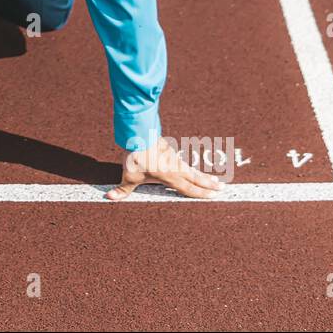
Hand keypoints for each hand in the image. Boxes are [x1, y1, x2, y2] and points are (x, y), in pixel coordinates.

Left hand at [106, 136, 224, 199]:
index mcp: (170, 177)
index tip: (214, 196)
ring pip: (192, 169)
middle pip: (197, 178)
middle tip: (222, 188)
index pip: (189, 188)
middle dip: (209, 185)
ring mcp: (174, 158)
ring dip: (204, 175)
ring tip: (216, 180)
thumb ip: (122, 189)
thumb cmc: (136, 157)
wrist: (139, 134)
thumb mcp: (128, 176)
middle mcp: (176, 168)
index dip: (201, 194)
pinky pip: (184, 162)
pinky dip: (192, 168)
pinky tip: (192, 169)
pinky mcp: (170, 150)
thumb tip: (109, 198)